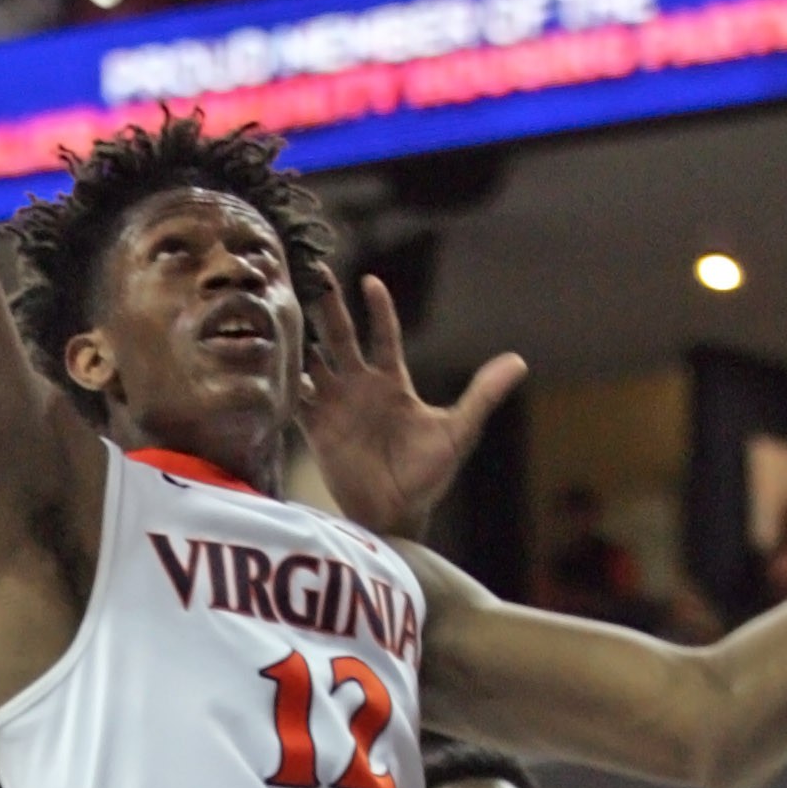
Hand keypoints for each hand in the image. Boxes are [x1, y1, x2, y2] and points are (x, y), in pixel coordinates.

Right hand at [302, 278, 524, 541]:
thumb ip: (482, 395)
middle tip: (315, 272)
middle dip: (328, 307)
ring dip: (299, 336)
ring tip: (282, 308)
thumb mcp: (458, 431)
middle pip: (340, 336)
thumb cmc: (428, 475)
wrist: (397, 515)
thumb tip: (519, 362)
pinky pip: (294, 398)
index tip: (371, 281)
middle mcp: (359, 386)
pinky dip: (282, 380)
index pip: (383, 335)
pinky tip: (267, 358)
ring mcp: (335, 406)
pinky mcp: (316, 429)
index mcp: (392, 382)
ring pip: (311, 360)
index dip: (378, 309)